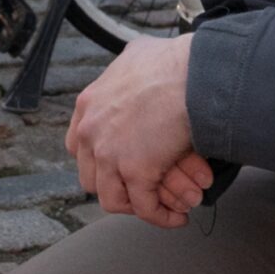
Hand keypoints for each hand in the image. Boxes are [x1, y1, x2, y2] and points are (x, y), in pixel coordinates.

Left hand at [65, 33, 211, 227]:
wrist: (195, 72)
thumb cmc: (176, 61)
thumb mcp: (138, 55)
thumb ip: (129, 67)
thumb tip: (138, 61)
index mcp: (88, 104)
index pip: (78, 146)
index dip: (98, 160)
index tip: (118, 166)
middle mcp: (90, 130)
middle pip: (90, 176)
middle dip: (115, 186)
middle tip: (140, 191)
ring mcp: (108, 152)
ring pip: (111, 198)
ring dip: (136, 206)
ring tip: (157, 208)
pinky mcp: (134, 170)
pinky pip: (144, 207)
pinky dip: (161, 218)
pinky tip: (177, 218)